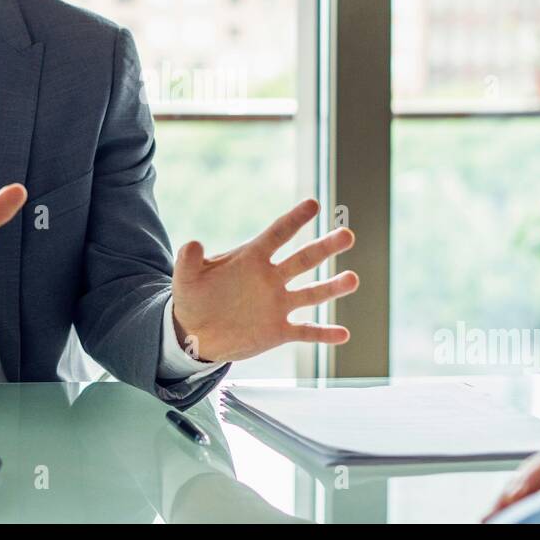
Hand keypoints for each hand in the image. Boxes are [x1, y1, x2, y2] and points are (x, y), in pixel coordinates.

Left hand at [170, 198, 357, 362]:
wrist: (196, 333)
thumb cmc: (193, 298)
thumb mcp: (186, 280)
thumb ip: (188, 261)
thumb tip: (191, 243)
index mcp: (251, 260)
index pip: (277, 235)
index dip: (294, 220)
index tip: (313, 205)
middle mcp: (271, 279)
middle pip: (303, 259)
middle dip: (325, 247)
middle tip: (347, 235)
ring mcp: (277, 305)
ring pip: (312, 294)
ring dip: (332, 287)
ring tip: (353, 279)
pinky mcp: (279, 331)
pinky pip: (306, 331)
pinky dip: (324, 333)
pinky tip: (343, 334)